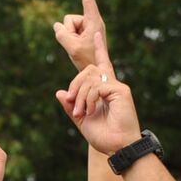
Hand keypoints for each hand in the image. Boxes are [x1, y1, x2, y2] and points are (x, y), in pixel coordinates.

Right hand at [52, 0, 107, 71]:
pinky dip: (69, 40)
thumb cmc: (88, 61)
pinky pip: (68, 32)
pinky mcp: (84, 32)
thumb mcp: (72, 47)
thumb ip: (61, 34)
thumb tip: (56, 26)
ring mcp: (87, 27)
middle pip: (69, 19)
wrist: (97, 73)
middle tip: (77, 46)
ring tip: (78, 48)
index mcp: (94, 20)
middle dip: (68, 32)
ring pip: (67, 26)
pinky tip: (77, 48)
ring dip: (68, 37)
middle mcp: (92, 21)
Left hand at [56, 31, 141, 156]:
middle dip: (75, 85)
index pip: (100, 65)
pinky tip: (90, 111)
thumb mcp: (81, 120)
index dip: (99, 49)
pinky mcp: (120, 90)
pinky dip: (89, 98)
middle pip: (87, 70)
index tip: (97, 34)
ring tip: (82, 113)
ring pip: (90, 78)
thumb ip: (71, 106)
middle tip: (72, 103)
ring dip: (80, 96)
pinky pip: (97, 86)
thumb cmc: (103, 136)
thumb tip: (59, 93)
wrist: (117, 146)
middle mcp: (111, 85)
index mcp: (103, 90)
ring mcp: (117, 86)